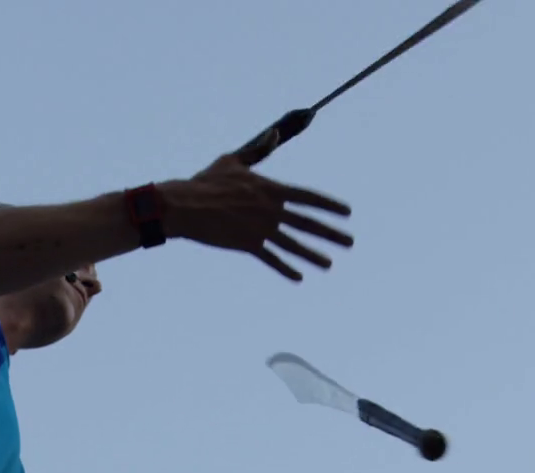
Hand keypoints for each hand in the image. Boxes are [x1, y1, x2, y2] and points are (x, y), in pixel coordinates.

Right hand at [158, 155, 352, 281]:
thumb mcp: (233, 160)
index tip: (347, 213)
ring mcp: (261, 229)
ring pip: (294, 245)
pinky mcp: (247, 245)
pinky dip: (285, 268)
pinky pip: (271, 258)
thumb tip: (275, 133)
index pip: (309, 197)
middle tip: (350, 242)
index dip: (330, 205)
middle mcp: (271, 210)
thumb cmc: (206, 181)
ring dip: (313, 255)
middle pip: (308, 223)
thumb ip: (258, 149)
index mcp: (271, 189)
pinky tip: (299, 277)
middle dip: (332, 233)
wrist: (185, 205)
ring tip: (330, 263)